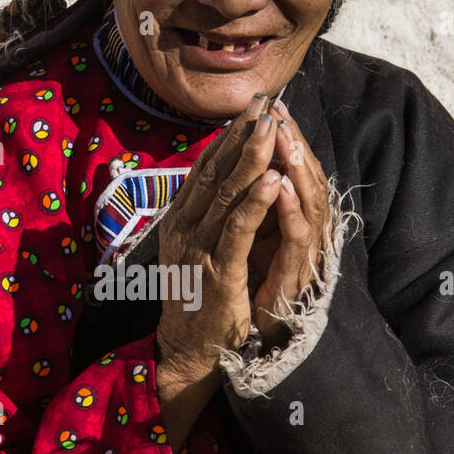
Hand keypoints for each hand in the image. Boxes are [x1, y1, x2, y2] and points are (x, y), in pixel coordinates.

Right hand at [153, 92, 282, 392]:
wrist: (188, 350)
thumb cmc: (199, 299)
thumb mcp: (196, 250)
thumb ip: (205, 216)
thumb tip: (220, 179)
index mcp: (180, 220)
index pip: (205, 168)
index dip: (227, 135)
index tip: (250, 106)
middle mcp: (185, 229)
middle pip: (215, 171)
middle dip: (240, 135)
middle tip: (263, 102)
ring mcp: (199, 249)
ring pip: (227, 194)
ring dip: (251, 158)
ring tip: (271, 127)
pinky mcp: (218, 271)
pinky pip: (238, 230)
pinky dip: (256, 203)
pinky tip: (273, 179)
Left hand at [250, 99, 330, 350]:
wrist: (228, 347)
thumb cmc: (240, 293)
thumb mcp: (244, 242)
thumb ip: (250, 208)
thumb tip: (239, 168)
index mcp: (290, 225)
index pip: (292, 173)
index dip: (284, 140)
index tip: (269, 105)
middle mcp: (303, 237)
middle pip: (305, 180)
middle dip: (291, 143)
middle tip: (278, 109)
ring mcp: (303, 257)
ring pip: (307, 203)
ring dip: (296, 168)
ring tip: (284, 136)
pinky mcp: (295, 279)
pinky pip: (296, 240)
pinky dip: (289, 211)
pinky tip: (281, 186)